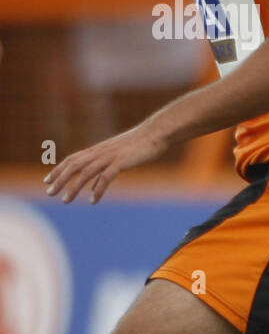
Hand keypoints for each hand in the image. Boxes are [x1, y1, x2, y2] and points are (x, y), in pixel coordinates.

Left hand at [44, 122, 170, 203]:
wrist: (156, 133)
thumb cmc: (141, 144)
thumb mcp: (119, 154)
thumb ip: (105, 167)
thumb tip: (94, 184)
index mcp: (98, 149)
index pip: (72, 159)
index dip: (58, 169)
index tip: (47, 180)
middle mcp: (100, 152)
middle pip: (74, 166)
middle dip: (60, 179)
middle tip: (49, 193)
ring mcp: (110, 156)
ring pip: (85, 172)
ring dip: (73, 187)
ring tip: (65, 200)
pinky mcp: (121, 161)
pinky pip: (105, 177)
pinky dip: (98, 189)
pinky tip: (93, 200)